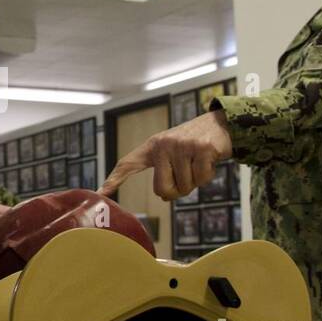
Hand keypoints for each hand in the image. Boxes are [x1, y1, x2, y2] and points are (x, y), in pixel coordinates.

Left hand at [100, 110, 232, 201]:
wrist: (220, 124)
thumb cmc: (194, 144)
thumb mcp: (174, 154)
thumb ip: (165, 173)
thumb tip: (163, 196)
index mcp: (153, 146)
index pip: (128, 163)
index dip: (114, 179)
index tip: (101, 192)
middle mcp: (164, 144)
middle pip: (162, 190)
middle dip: (176, 191)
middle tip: (186, 175)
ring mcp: (182, 146)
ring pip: (185, 186)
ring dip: (195, 181)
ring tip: (198, 162)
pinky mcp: (202, 149)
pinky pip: (202, 179)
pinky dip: (208, 176)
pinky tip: (209, 160)